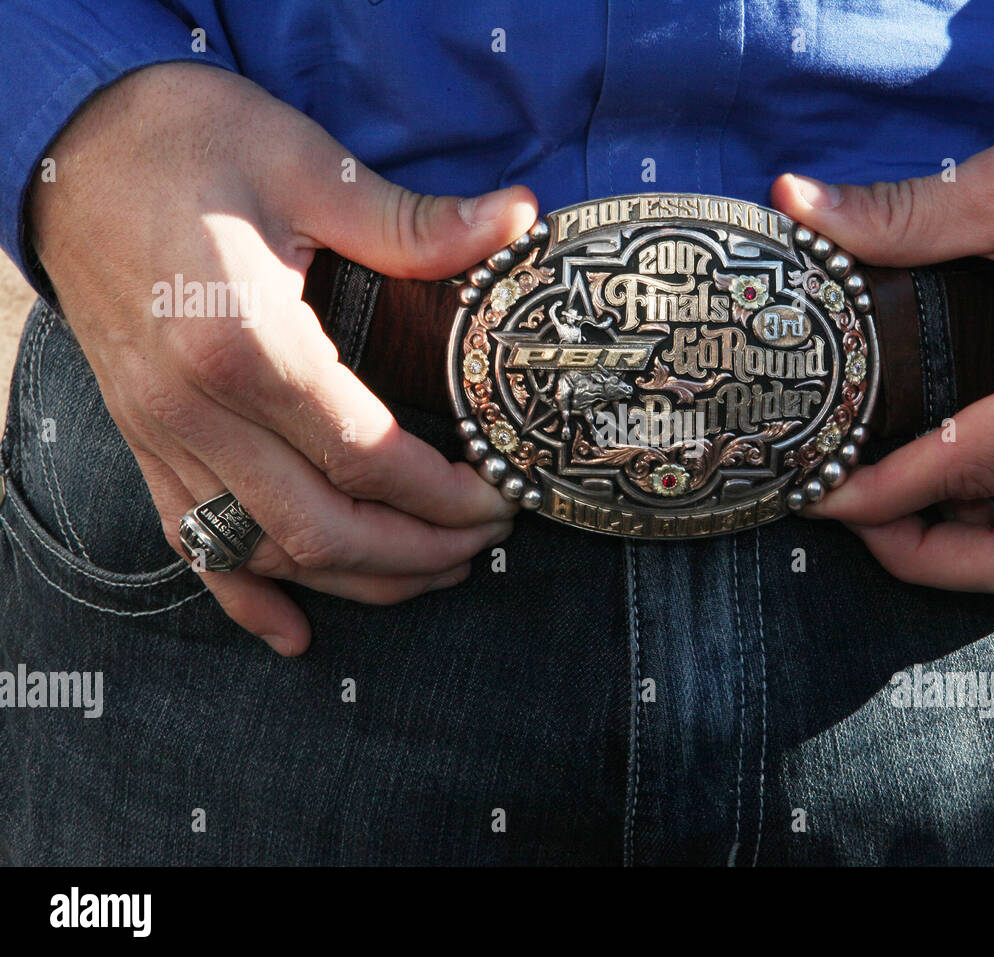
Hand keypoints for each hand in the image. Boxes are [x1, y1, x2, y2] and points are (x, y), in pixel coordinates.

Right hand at [29, 63, 537, 654]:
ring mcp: (161, 435)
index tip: (502, 497)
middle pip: (323, 527)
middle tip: (487, 542)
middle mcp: (195, 409)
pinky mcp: (144, 441)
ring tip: (433, 573)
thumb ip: (413, 220)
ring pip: (266, 553)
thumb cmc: (187, 145)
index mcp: (246, 343)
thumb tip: (519, 217)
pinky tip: (294, 633)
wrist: (70, 149)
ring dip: (358, 580)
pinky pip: (190, 545)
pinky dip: (245, 597)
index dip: (445, 494)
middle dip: (418, 551)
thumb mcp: (307, 165)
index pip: (367, 457)